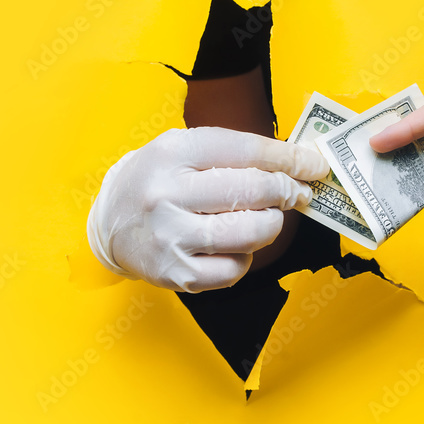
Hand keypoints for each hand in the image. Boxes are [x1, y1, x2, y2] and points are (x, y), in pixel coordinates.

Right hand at [87, 127, 329, 292]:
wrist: (109, 222)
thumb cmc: (160, 181)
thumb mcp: (186, 150)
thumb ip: (237, 153)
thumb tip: (299, 163)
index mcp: (173, 152)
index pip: (247, 151)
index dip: (290, 159)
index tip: (314, 166)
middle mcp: (166, 193)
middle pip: (253, 190)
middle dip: (287, 191)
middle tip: (296, 193)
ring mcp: (170, 236)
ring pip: (250, 232)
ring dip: (271, 225)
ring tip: (266, 218)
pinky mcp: (175, 273)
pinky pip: (235, 268)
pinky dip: (245, 258)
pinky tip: (234, 246)